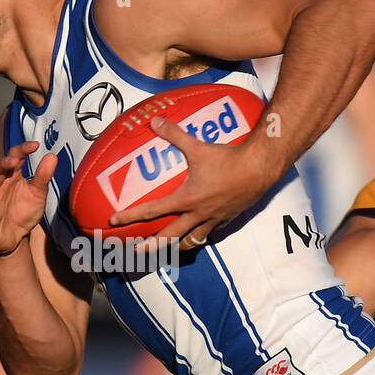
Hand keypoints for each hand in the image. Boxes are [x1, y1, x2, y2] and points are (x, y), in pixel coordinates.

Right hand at [0, 140, 56, 255]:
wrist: (14, 237)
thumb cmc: (24, 211)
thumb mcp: (38, 194)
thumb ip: (43, 176)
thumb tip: (52, 155)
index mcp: (13, 176)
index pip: (15, 156)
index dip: (23, 149)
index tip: (36, 145)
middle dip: (2, 163)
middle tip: (13, 161)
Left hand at [108, 117, 275, 249]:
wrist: (259, 168)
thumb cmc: (228, 159)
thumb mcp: (198, 146)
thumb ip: (174, 134)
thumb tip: (154, 121)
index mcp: (186, 199)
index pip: (152, 211)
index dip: (131, 216)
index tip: (114, 221)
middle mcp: (197, 214)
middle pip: (170, 237)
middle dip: (152, 246)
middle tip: (137, 252)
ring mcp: (213, 219)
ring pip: (192, 240)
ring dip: (179, 245)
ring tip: (171, 249)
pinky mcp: (227, 219)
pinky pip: (211, 232)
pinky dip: (202, 235)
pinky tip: (200, 233)